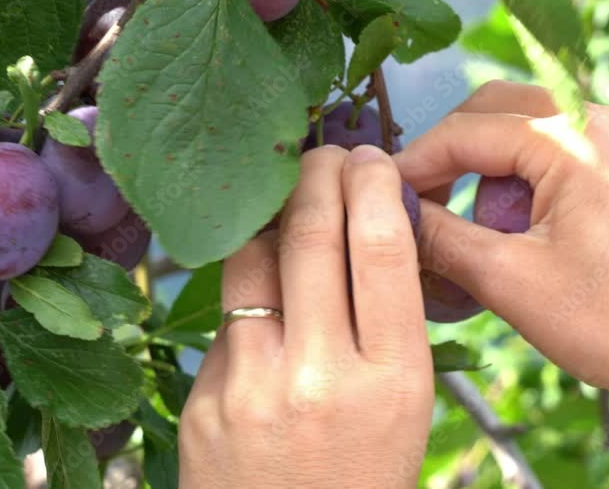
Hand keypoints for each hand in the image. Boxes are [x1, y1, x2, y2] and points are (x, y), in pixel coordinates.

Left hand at [180, 145, 432, 487]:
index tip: (370, 158)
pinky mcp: (201, 399)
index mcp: (392, 380)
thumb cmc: (364, 472)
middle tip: (325, 152)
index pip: (381, 247)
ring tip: (286, 195)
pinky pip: (226, 317)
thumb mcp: (407, 403)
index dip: (373, 183)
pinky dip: (249, 291)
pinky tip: (264, 295)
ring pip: (251, 258)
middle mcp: (319, 377)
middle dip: (318, 173)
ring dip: (271, 212)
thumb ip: (387, 320)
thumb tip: (363, 223)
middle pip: (311, 235)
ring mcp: (250, 388)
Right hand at [395, 81, 608, 487]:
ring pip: (548, 128)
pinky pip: (592, 150)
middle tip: (431, 202)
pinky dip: (554, 177)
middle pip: (507, 109)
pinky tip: (553, 234)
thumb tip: (392, 209)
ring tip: (503, 233)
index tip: (386, 192)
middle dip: (460, 154)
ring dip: (508, 168)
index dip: (417, 161)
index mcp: (576, 140)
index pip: (467, 130)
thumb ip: (438, 235)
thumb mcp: (509, 283)